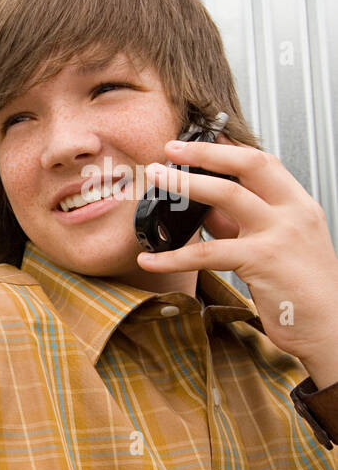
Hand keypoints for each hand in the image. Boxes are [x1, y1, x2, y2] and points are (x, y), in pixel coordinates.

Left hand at [136, 134, 337, 381]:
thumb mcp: (277, 248)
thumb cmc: (302, 292)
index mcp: (298, 206)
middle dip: (205, 153)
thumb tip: (208, 212)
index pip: (263, 163)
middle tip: (169, 149)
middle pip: (248, 165)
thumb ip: (244, 226)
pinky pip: (207, 252)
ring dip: (185, 185)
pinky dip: (173, 256)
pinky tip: (149, 260)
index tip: (195, 142)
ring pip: (227, 195)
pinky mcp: (263, 260)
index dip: (227, 149)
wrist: (330, 328)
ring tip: (156, 181)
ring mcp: (280, 234)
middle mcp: (294, 213)